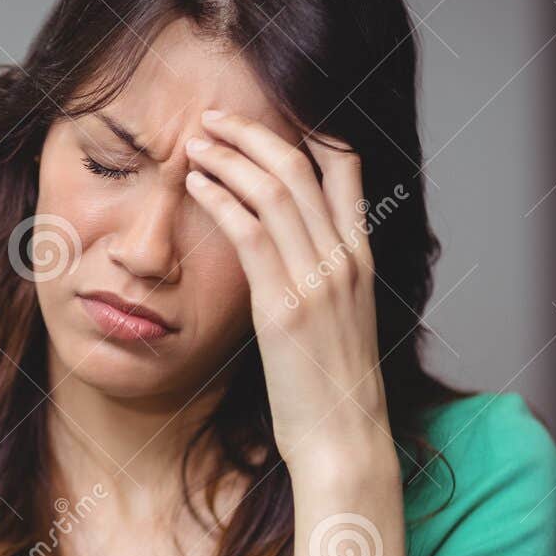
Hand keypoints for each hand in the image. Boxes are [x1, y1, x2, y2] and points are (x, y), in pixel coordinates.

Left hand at [183, 110, 392, 478]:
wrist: (343, 442)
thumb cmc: (332, 391)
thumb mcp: (337, 322)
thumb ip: (320, 281)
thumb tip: (287, 258)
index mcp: (360, 259)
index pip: (346, 169)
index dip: (308, 130)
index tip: (268, 112)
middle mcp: (344, 260)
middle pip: (302, 167)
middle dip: (254, 132)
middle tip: (213, 117)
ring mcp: (318, 281)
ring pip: (275, 190)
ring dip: (229, 156)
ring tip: (195, 141)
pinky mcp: (285, 308)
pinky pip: (252, 234)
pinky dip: (221, 199)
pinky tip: (195, 183)